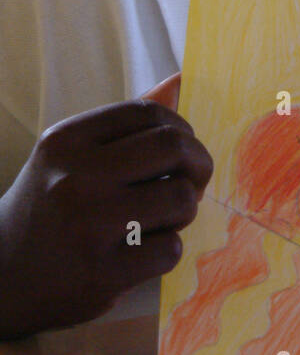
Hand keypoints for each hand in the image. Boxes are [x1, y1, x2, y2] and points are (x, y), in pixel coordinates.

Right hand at [0, 72, 211, 338]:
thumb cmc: (45, 212)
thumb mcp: (66, 159)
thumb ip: (121, 126)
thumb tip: (178, 81)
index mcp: (66, 141)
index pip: (149, 112)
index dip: (180, 129)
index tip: (180, 151)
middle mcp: (76, 177)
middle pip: (175, 147)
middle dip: (198, 165)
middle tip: (192, 183)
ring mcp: (90, 226)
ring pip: (182, 198)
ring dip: (184, 210)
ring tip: (162, 220)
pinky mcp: (104, 272)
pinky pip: (171, 248)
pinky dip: (166, 250)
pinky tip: (141, 253)